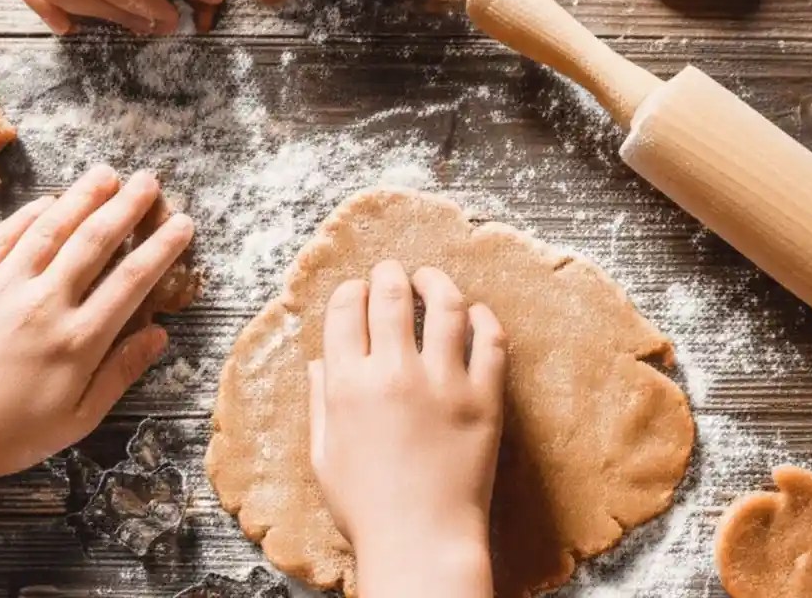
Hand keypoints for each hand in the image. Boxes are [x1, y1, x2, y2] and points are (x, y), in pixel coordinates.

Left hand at [0, 165, 194, 481]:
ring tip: (106, 174)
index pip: (133, 279)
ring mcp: (1, 290)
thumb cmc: (8, 436)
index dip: (162, 247)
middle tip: (149, 181)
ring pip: (50, 229)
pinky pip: (1, 239)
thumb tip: (160, 335)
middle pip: (95, 241)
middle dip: (127, 206)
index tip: (182, 224)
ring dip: (82, 197)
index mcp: (79, 340)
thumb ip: (121, 372)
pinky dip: (27, 216)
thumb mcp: (79, 418)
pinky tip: (47, 202)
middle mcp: (44, 305)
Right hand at [308, 261, 504, 597]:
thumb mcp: (323, 455)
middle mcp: (393, 374)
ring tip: (433, 280)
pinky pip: (490, 341)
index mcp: (348, 385)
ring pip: (445, 306)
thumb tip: (321, 361)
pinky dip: (484, 318)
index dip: (350, 291)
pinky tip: (477, 314)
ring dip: (436, 282)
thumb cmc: (367, 508)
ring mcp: (443, 383)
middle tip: (392, 271)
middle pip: (392, 295)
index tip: (356, 290)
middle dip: (389, 273)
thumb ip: (320, 402)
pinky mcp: (483, 398)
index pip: (345, 311)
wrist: (421, 541)